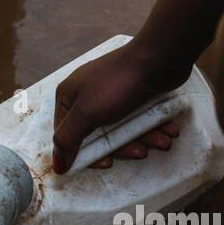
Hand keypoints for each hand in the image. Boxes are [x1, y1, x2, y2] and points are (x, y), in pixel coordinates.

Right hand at [51, 41, 188, 173]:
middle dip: (125, 147)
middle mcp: (85, 97)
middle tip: (142, 152)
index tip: (108, 162)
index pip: (69, 137)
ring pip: (122, 130)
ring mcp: (109, 95)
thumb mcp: (87, 114)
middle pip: (99, 136)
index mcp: (68, 98)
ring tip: (163, 141)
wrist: (159, 58)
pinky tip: (167, 130)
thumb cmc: (118, 85)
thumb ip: (68, 140)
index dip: (89, 153)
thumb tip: (56, 166)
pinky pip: (137, 120)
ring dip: (144, 138)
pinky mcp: (131, 95)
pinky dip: (152, 127)